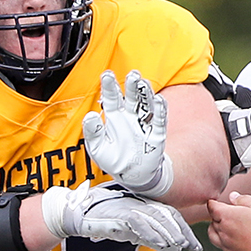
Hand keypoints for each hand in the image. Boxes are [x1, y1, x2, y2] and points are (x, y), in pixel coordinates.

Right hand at [42, 181, 199, 250]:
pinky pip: (141, 225)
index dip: (183, 230)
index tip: (193, 243)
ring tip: (182, 246)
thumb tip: (162, 244)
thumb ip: (143, 233)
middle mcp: (140, 205)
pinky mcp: (122, 215)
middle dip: (183, 233)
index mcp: (143, 205)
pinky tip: (162, 244)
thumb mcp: (126, 227)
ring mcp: (131, 209)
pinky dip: (153, 235)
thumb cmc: (101, 217)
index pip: (169, 216)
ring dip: (171, 235)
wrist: (78, 211)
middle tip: (195, 246)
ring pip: (158, 221)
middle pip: (168, 218)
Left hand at [83, 70, 171, 195]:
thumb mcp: (97, 147)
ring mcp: (143, 123)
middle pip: (131, 96)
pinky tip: (159, 100)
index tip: (107, 75)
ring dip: (145, 93)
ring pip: (146, 103)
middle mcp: (129, 115)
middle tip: (132, 75)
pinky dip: (160, 110)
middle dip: (131, 84)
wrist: (132, 175)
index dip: (110, 85)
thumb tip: (90, 116)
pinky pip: (159, 120)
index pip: (112, 97)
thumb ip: (92, 132)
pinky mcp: (156, 133)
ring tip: (143, 83)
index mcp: (114, 115)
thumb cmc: (113, 159)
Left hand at [205, 190, 250, 250]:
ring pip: (214, 236)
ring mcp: (227, 246)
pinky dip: (225, 242)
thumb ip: (243, 199)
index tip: (214, 202)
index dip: (212, 203)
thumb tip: (233, 197)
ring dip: (217, 229)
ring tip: (224, 226)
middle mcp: (223, 232)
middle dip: (216, 216)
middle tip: (224, 213)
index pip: (212, 207)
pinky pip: (224, 248)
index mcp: (227, 216)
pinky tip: (235, 240)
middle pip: (213, 221)